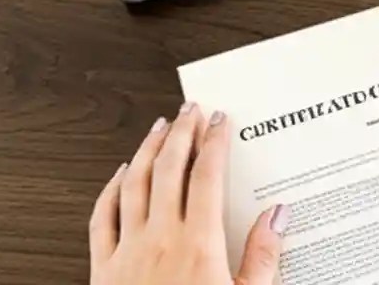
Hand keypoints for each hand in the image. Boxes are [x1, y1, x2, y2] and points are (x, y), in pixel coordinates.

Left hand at [89, 104, 289, 284]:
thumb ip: (263, 259)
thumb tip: (276, 217)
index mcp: (199, 246)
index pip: (208, 175)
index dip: (215, 141)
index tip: (222, 121)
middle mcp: (160, 240)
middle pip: (170, 168)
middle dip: (182, 132)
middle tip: (191, 110)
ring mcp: (127, 253)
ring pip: (135, 183)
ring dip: (149, 149)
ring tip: (159, 127)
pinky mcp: (103, 270)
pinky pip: (102, 217)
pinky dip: (111, 188)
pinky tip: (120, 175)